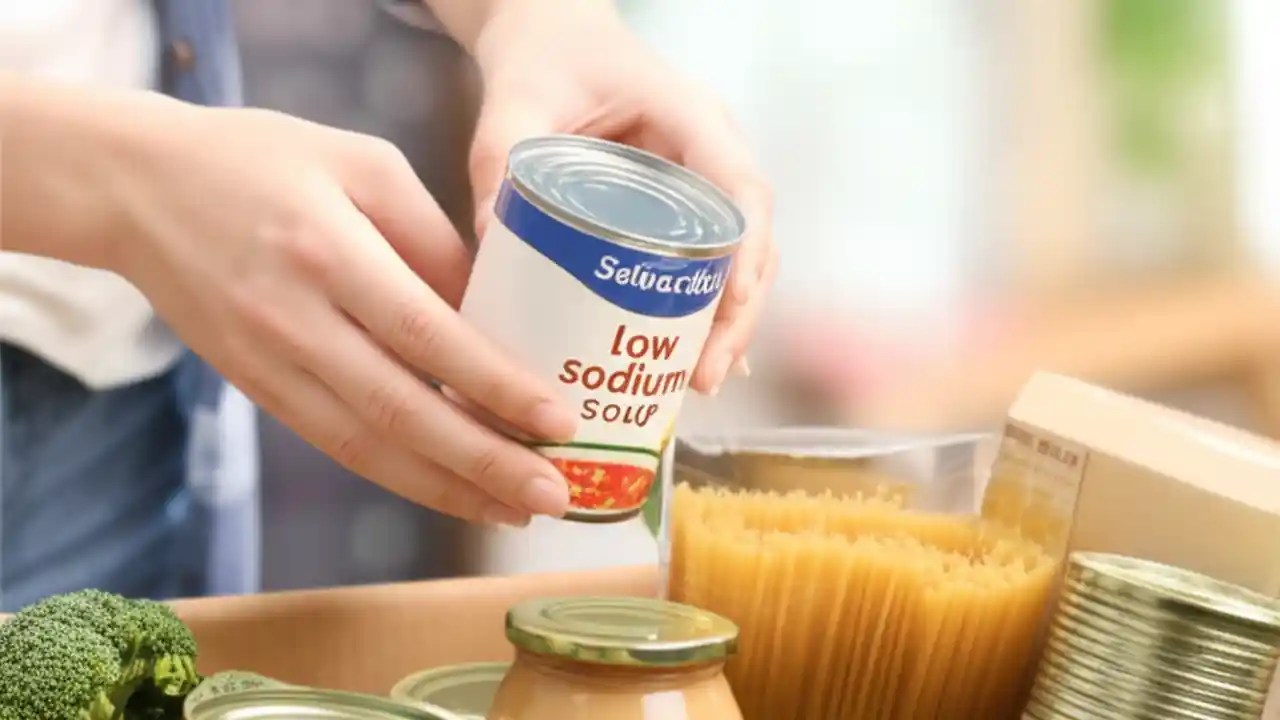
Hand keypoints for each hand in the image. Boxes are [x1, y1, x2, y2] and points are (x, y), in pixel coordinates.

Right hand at [100, 101, 579, 524]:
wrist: (136, 189)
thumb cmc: (263, 159)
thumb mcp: (362, 164)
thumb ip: (433, 237)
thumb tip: (498, 312)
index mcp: (326, 248)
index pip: (425, 333)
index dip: (494, 385)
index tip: (559, 420)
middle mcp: (293, 318)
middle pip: (400, 411)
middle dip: (484, 463)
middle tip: (556, 496)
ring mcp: (268, 362)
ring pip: (366, 445)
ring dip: (447, 489)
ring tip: (516, 512)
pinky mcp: (256, 388)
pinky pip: (336, 443)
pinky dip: (399, 475)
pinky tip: (451, 490)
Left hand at [465, 0, 776, 393]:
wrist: (552, 38)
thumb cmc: (542, 61)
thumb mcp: (513, 104)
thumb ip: (499, 164)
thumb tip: (492, 250)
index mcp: (690, 115)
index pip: (741, 188)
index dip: (746, 252)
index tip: (730, 309)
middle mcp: (713, 150)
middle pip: (754, 238)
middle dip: (738, 313)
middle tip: (705, 377)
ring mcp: (705, 180)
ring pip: (741, 258)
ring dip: (728, 321)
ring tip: (699, 383)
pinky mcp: (685, 207)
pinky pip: (712, 261)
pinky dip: (707, 310)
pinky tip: (692, 362)